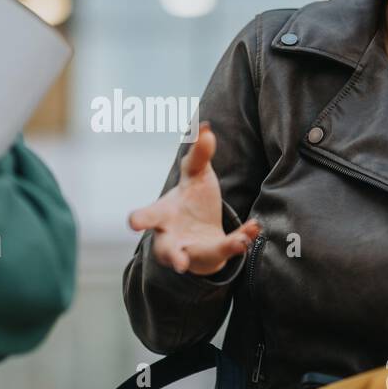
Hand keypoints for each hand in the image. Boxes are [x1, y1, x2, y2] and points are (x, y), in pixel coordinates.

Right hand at [127, 121, 259, 275]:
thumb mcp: (196, 175)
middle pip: (164, 248)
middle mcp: (170, 237)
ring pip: (196, 258)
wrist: (202, 232)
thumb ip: (199, 154)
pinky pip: (225, 248)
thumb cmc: (192, 200)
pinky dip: (239, 239)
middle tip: (177, 261)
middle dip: (169, 254)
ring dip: (214, 253)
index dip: (139, 220)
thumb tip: (205, 126)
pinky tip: (254, 226)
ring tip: (232, 245)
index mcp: (162, 214)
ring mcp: (189, 250)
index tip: (134, 223)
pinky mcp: (211, 254)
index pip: (145, 218)